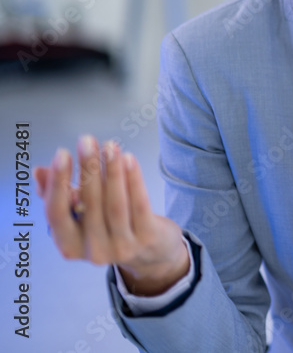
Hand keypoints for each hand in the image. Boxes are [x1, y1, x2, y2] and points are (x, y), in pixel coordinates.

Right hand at [35, 136, 189, 295]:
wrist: (150, 253)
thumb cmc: (109, 228)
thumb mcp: (81, 218)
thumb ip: (59, 196)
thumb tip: (39, 171)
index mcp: (69, 246)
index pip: (56, 213)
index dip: (58, 183)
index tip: (61, 154)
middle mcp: (93, 251)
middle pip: (89, 203)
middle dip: (87, 167)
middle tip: (87, 141)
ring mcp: (122, 247)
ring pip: (115, 203)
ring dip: (111, 170)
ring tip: (110, 145)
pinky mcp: (147, 238)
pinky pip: (139, 204)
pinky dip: (133, 179)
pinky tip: (129, 159)